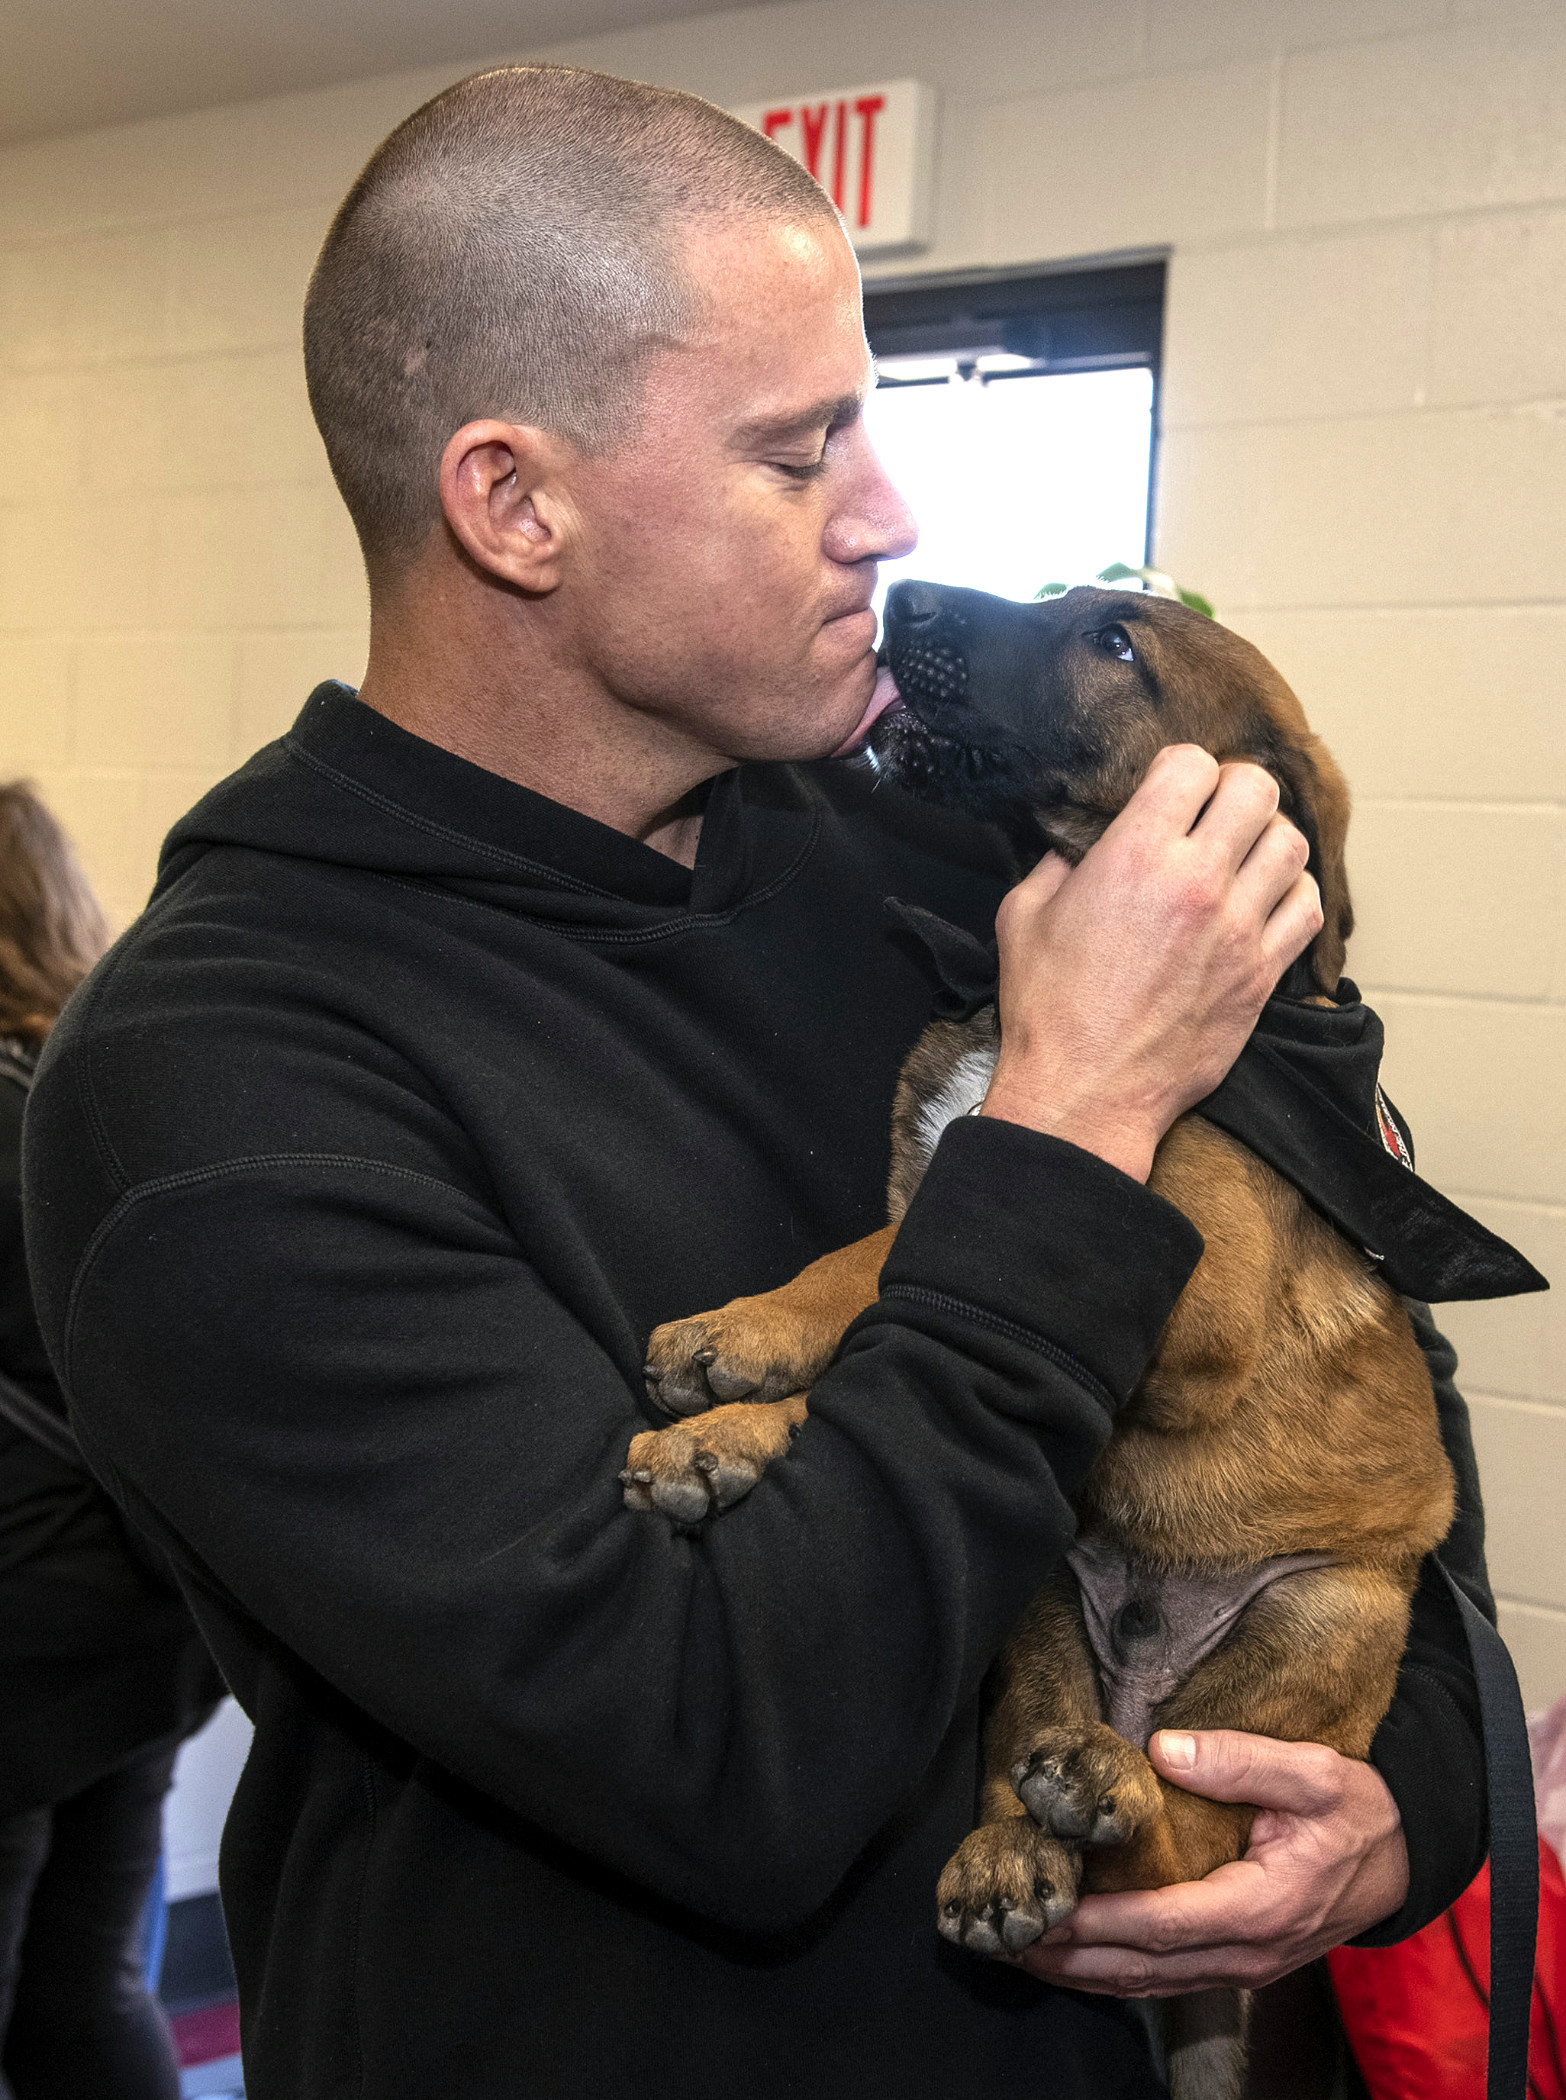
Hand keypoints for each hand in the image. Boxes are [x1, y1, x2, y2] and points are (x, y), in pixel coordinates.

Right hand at [981, 747, 1320, 1180]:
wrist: (1085, 1092)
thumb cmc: (1047, 1010)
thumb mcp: (1023, 916)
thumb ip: (1055, 864)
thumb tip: (1076, 844)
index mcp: (1135, 854)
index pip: (1193, 764)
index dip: (1180, 769)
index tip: (1167, 791)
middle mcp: (1197, 881)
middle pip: (1257, 790)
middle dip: (1234, 791)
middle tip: (1213, 813)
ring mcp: (1239, 929)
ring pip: (1292, 845)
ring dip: (1268, 840)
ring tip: (1243, 856)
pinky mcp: (1261, 975)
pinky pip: (1308, 910)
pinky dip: (1294, 894)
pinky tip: (1265, 902)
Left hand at [1017, 1728, 1409, 1996]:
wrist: (1402, 1858)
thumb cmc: (1358, 1812)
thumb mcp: (1314, 1773)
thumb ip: (1240, 1760)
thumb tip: (1164, 1748)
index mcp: (1261, 1906)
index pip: (1164, 1923)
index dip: (1101, 1922)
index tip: (1050, 1908)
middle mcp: (1247, 1952)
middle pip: (1144, 1966)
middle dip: (1072, 1956)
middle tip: (1008, 1935)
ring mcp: (1243, 1967)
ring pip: (1149, 1982)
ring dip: (1084, 1972)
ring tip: (1023, 1951)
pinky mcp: (1237, 1964)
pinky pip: (1166, 1979)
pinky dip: (1114, 1974)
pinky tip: (1076, 1959)